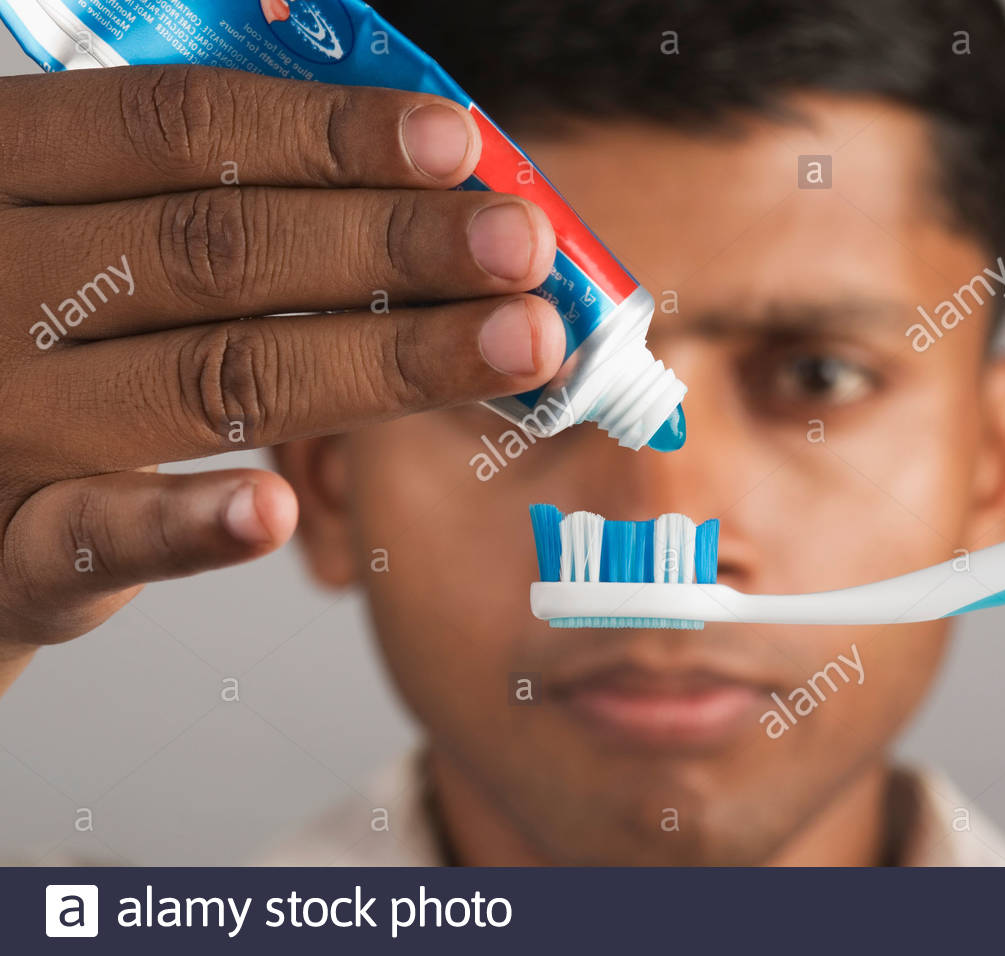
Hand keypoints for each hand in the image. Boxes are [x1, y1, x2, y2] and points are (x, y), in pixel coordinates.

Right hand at [0, 65, 562, 677]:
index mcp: (9, 171)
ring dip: (380, 363)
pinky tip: (282, 509)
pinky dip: (188, 523)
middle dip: (394, 247)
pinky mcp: (1, 548)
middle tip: (524, 248)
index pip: (179, 126)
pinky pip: (95, 536)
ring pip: (206, 380)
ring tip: (515, 344)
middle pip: (219, 249)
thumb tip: (417, 188)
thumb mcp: (84, 235)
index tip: (460, 146)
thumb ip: (206, 205)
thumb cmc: (31, 340)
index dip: (331, 134)